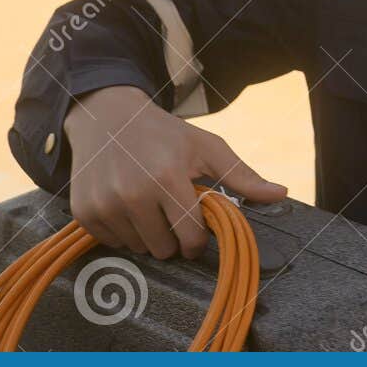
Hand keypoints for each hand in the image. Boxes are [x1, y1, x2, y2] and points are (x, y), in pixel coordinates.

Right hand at [62, 84, 286, 259]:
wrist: (107, 117)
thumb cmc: (166, 134)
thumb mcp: (207, 147)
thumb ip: (243, 176)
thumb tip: (282, 194)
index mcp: (167, 178)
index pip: (191, 236)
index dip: (199, 237)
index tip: (197, 225)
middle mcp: (132, 194)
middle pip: (164, 249)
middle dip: (174, 237)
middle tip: (171, 210)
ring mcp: (104, 204)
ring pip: (138, 249)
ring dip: (148, 234)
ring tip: (149, 203)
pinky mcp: (84, 212)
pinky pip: (112, 243)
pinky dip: (123, 231)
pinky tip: (127, 205)